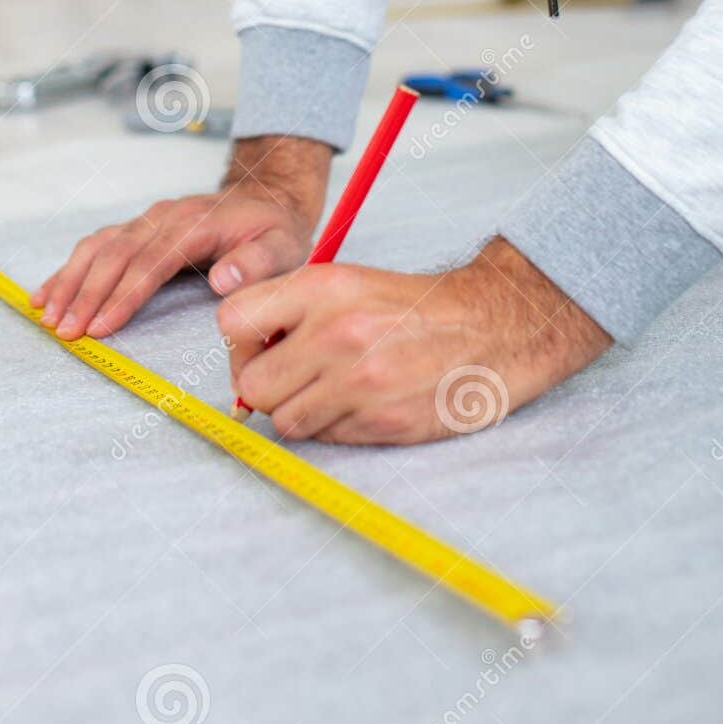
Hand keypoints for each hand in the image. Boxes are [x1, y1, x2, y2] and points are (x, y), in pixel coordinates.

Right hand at [31, 135, 330, 340]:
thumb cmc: (272, 230)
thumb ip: (255, 264)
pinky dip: (69, 269)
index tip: (101, 326)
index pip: (153, 262)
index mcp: (196, 225)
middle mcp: (164, 218)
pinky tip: (45, 294)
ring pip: (98, 248)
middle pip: (116, 255)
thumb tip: (222, 280)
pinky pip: (96, 245)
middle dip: (86, 295)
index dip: (124, 295)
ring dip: (70, 282)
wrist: (265, 197)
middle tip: (66, 332)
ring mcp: (147, 221)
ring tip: (47, 317)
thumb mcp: (281, 246)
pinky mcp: (137, 228)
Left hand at [218, 236, 611, 443]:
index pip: (232, 322)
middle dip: (267, 387)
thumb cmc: (414, 308)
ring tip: (335, 390)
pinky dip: (335, 428)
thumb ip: (291, 311)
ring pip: (286, 421)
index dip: (240, 344)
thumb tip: (242, 357)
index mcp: (322, 288)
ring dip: (302, 412)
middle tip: (294, 378)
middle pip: (253, 385)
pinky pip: (326, 439)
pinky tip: (363, 403)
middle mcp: (335, 334)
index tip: (260, 349)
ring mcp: (359, 382)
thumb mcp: (348, 284)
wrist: (490, 328)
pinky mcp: (381, 421)